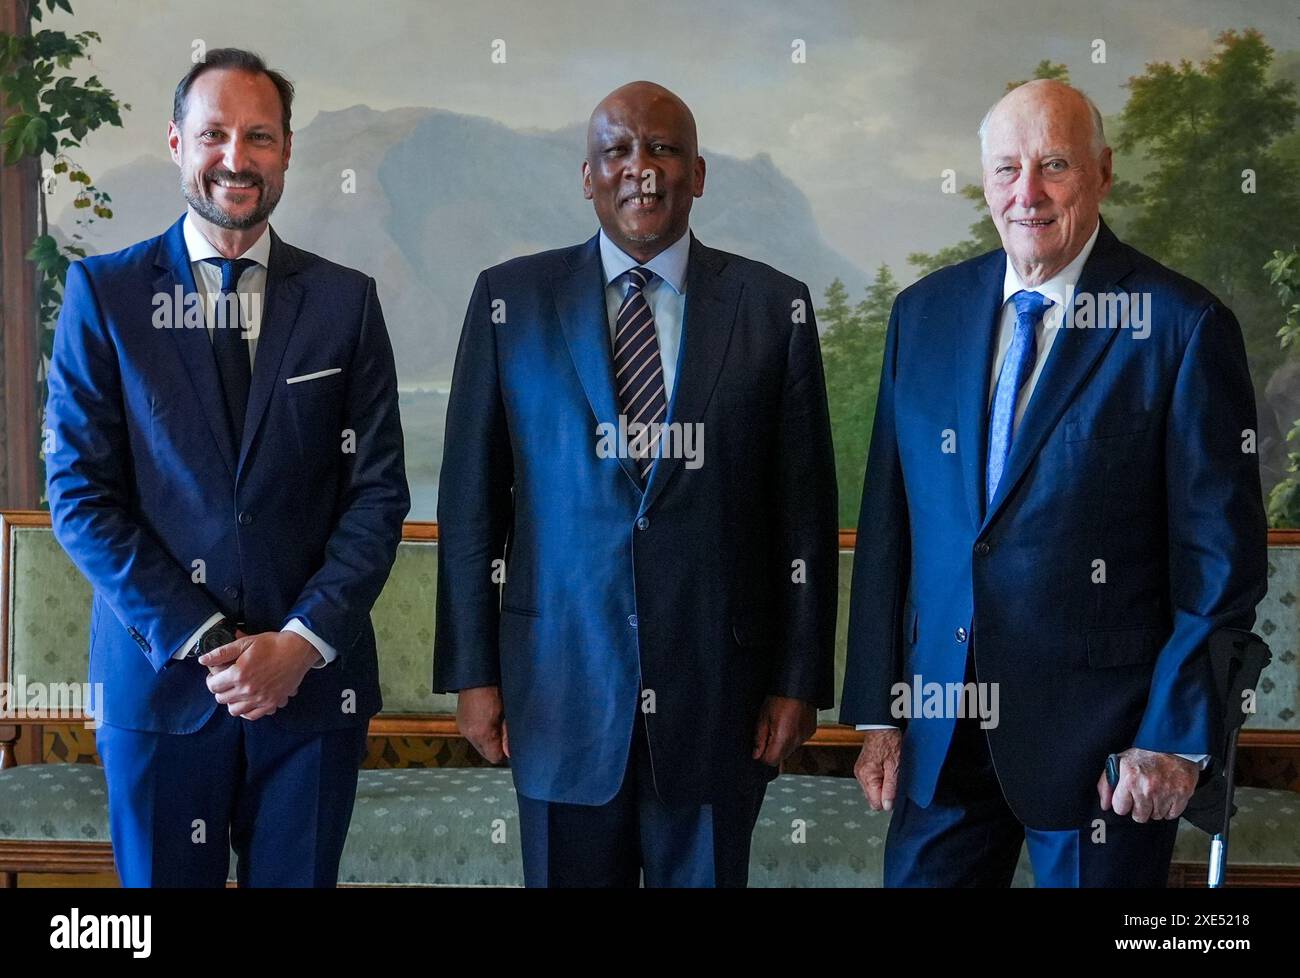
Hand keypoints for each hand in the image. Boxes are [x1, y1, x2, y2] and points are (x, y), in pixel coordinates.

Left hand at [201, 630, 319, 719]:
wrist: (298, 650)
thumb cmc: (271, 644)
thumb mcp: (245, 643)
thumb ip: (222, 653)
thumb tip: (202, 660)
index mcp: (238, 674)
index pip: (213, 686)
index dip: (212, 680)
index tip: (217, 675)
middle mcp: (247, 690)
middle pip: (221, 699)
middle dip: (221, 690)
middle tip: (228, 681)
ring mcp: (260, 699)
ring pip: (234, 710)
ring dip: (233, 702)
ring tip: (238, 691)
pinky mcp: (272, 703)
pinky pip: (252, 716)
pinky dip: (247, 711)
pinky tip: (249, 701)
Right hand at [457, 685, 506, 763]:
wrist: (478, 676)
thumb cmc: (496, 690)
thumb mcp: (507, 713)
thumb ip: (507, 735)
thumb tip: (509, 753)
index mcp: (482, 732)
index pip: (494, 757)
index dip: (504, 752)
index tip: (510, 743)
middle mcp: (469, 733)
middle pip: (486, 753)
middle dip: (496, 747)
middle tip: (504, 731)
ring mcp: (463, 728)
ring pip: (479, 746)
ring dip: (488, 740)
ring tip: (495, 723)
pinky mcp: (460, 723)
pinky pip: (472, 737)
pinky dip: (480, 733)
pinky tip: (486, 720)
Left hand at [752, 695, 816, 766]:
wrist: (798, 685)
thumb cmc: (779, 698)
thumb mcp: (762, 717)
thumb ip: (759, 739)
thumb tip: (756, 754)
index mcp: (782, 738)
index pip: (771, 761)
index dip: (762, 756)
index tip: (759, 748)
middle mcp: (796, 741)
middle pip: (781, 757)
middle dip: (772, 750)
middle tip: (768, 733)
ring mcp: (804, 737)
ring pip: (790, 750)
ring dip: (782, 744)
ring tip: (778, 726)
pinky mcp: (810, 732)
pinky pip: (798, 741)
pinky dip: (792, 737)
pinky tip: (788, 724)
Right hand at [854, 728, 902, 810]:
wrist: (882, 728)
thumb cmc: (889, 743)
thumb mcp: (895, 767)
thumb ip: (890, 788)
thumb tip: (888, 806)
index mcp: (867, 776)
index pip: (875, 804)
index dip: (888, 801)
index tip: (895, 792)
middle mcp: (860, 776)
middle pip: (873, 799)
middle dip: (884, 794)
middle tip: (893, 779)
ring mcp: (860, 772)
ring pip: (872, 791)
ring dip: (882, 787)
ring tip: (889, 773)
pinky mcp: (862, 769)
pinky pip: (871, 783)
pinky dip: (878, 781)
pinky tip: (884, 770)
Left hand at [1097, 747, 1197, 821]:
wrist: (1173, 745)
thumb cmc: (1145, 754)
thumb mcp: (1119, 762)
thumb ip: (1106, 783)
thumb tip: (1104, 804)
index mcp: (1130, 778)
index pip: (1120, 808)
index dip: (1122, 804)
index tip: (1127, 798)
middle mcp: (1147, 787)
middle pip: (1139, 816)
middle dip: (1139, 808)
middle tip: (1143, 794)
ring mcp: (1166, 792)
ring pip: (1156, 816)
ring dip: (1154, 808)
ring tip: (1156, 792)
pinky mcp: (1182, 795)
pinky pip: (1171, 815)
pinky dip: (1169, 808)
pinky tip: (1166, 795)